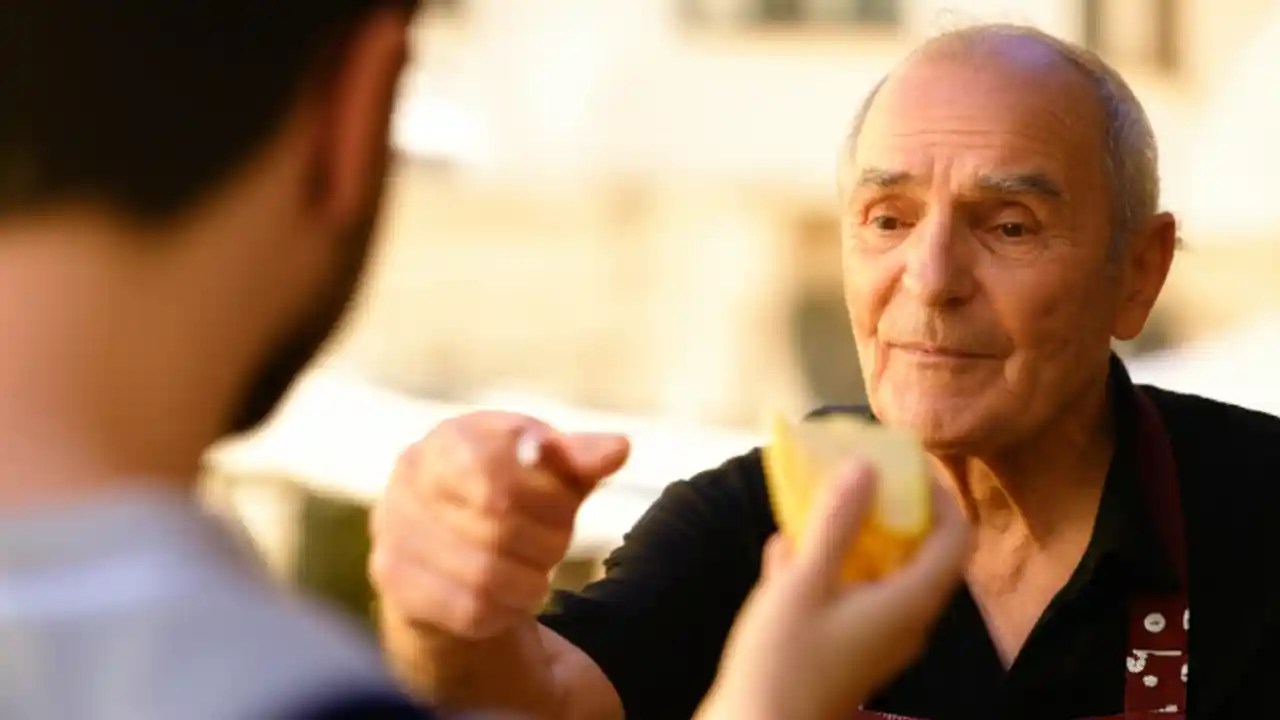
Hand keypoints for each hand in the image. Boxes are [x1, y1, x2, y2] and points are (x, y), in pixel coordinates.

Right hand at [369, 411, 629, 638]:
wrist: (452, 554)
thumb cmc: (510, 498)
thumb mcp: (548, 472)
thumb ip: (580, 458)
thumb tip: (618, 448)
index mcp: (450, 440)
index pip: (496, 466)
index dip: (546, 494)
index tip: (568, 504)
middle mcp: (409, 480)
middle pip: (498, 520)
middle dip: (547, 539)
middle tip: (558, 544)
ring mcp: (394, 533)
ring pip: (484, 572)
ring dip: (530, 579)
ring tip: (537, 572)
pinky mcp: (396, 583)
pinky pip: (468, 609)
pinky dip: (505, 609)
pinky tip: (511, 598)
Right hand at [697, 462, 971, 719]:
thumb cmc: (782, 663)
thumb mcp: (804, 584)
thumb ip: (837, 524)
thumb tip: (867, 466)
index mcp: (909, 604)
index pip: (955, 538)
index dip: (940, 495)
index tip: (905, 464)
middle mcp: (902, 623)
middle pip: (917, 553)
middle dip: (888, 509)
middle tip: (857, 476)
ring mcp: (872, 640)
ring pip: (876, 573)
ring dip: (850, 537)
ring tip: (814, 505)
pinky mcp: (842, 651)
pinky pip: (847, 596)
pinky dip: (824, 570)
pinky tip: (781, 553)